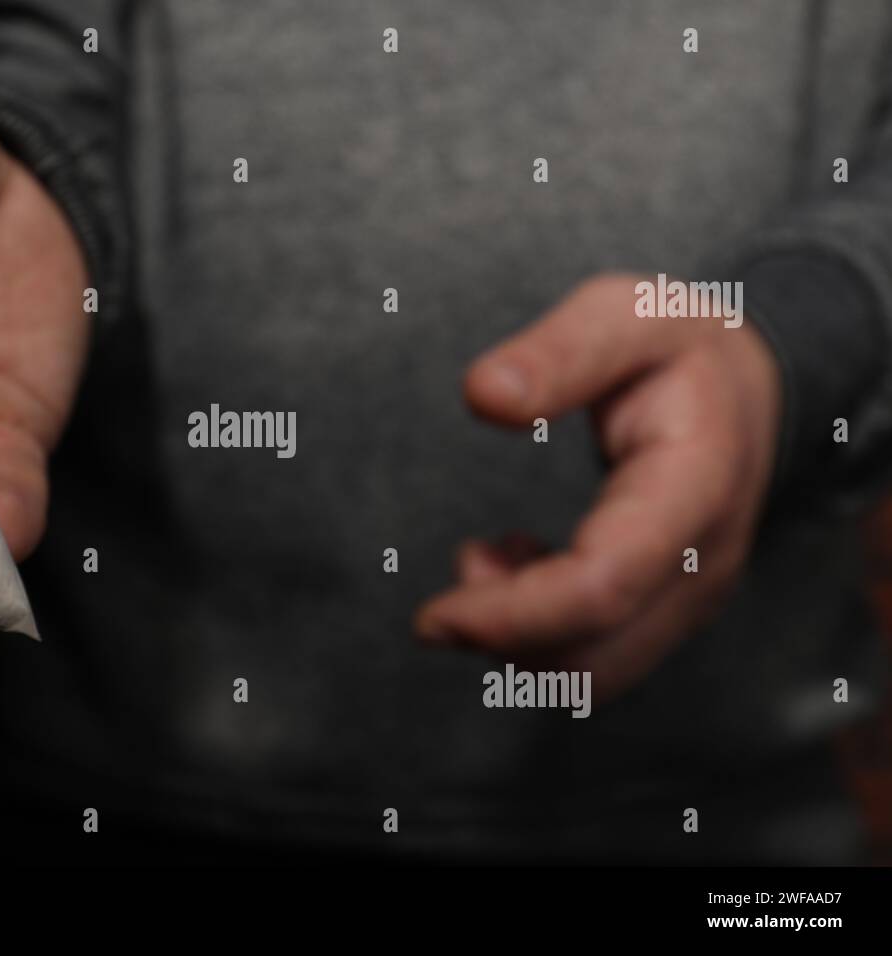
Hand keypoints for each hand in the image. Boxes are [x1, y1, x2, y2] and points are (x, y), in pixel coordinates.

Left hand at [415, 273, 782, 697]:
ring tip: (480, 560)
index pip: (607, 583)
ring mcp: (694, 594)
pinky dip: (541, 637)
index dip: (515, 613)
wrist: (750, 386)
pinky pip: (603, 656)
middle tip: (434, 610)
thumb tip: (482, 394)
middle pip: (598, 649)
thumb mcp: (624, 315)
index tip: (435, 614)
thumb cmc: (676, 348)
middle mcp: (706, 560)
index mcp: (696, 484)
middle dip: (502, 641)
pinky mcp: (670, 608)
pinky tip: (509, 565)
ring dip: (518, 642)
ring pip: (598, 669)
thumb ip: (558, 352)